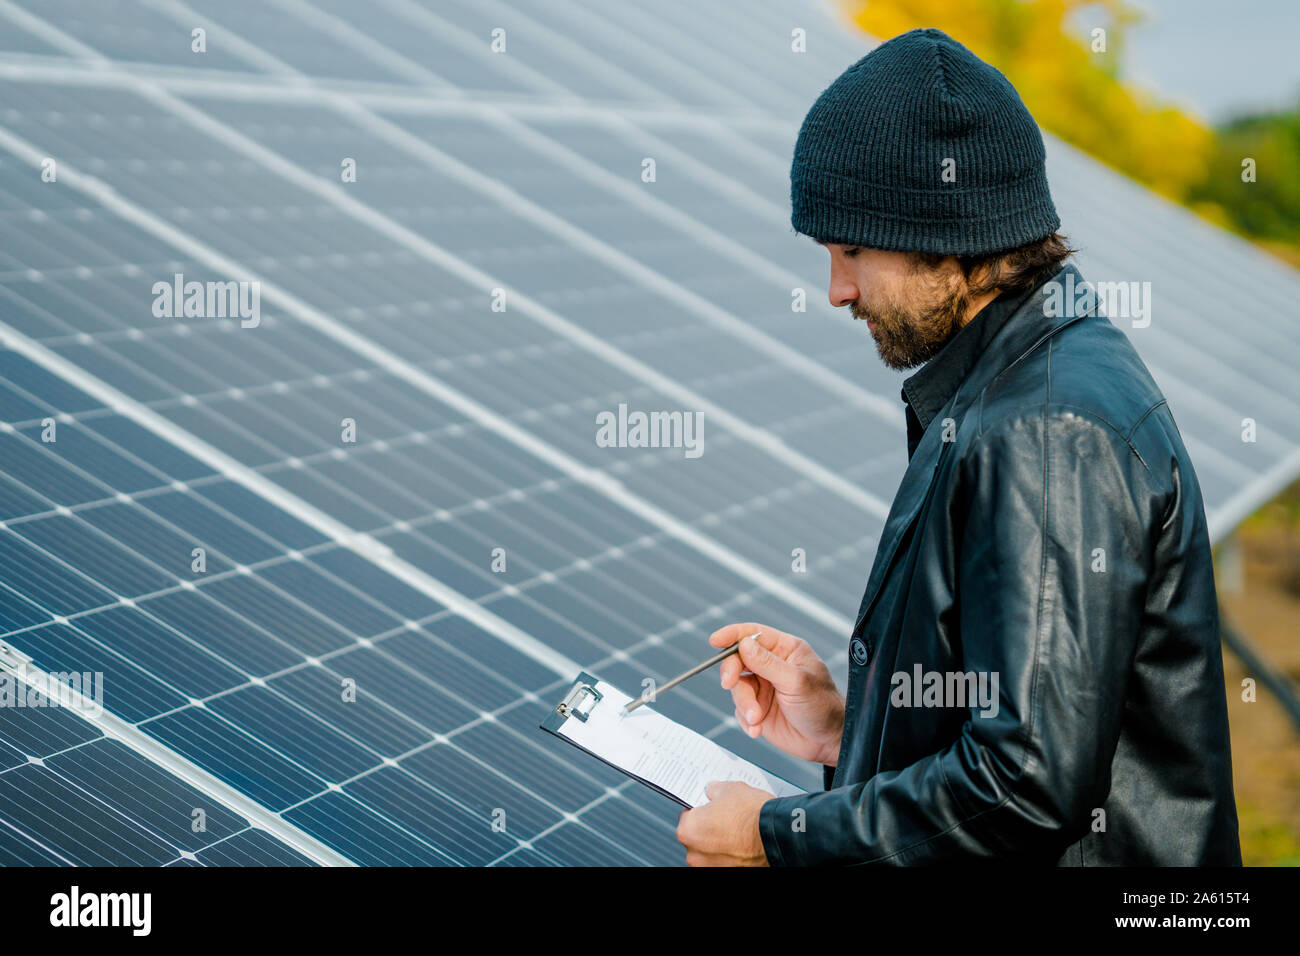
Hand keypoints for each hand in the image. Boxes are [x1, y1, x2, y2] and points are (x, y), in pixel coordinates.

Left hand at [676, 781, 772, 865]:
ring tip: (736, 831)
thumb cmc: (752, 815)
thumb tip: (712, 790)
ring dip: (718, 843)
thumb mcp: (730, 789)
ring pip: (710, 851)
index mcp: (688, 830)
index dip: (701, 809)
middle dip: (709, 827)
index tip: (709, 807)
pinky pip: (723, 860)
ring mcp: (710, 867)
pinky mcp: (727, 873)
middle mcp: (695, 854)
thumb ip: (714, 790)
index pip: (687, 815)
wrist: (776, 834)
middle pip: (697, 836)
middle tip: (725, 818)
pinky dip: (730, 854)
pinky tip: (742, 843)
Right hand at [711, 622, 844, 765]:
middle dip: (731, 672)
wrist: (827, 742)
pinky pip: (739, 709)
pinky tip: (757, 729)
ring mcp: (764, 687)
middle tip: (729, 683)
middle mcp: (772, 666)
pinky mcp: (758, 709)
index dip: (733, 635)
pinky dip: (745, 720)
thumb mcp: (796, 682)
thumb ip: (768, 664)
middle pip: (738, 660)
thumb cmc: (823, 707)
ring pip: (737, 687)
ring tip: (756, 718)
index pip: (754, 634)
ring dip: (744, 703)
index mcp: (786, 650)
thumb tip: (743, 644)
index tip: (715, 640)